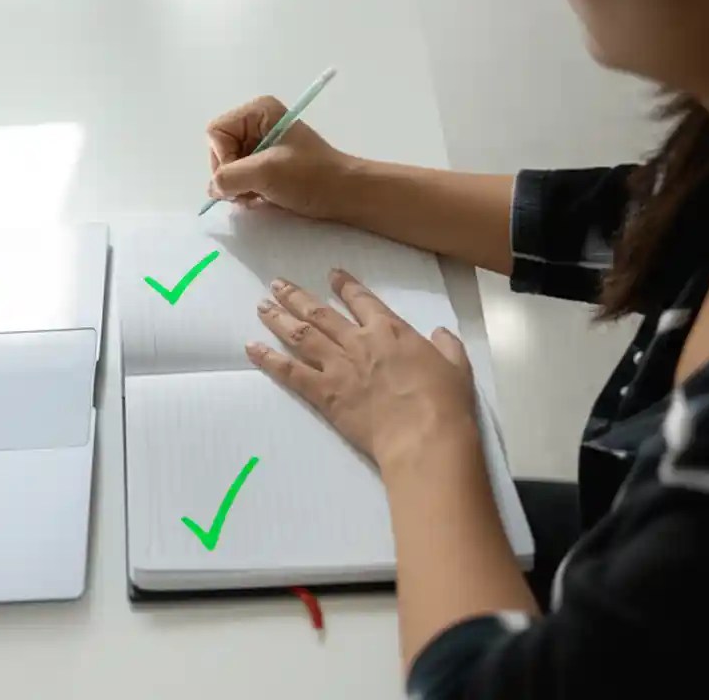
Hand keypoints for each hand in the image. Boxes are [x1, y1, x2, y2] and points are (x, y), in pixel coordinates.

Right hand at [207, 96, 358, 219]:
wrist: (344, 194)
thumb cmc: (310, 176)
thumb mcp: (265, 172)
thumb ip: (229, 177)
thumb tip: (212, 188)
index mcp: (257, 111)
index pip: (215, 133)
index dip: (223, 158)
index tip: (245, 175)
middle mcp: (256, 123)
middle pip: (218, 150)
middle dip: (230, 175)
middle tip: (250, 191)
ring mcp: (260, 145)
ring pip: (227, 168)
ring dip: (237, 187)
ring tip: (258, 196)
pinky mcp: (265, 164)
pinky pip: (239, 177)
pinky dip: (245, 191)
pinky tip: (261, 198)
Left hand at [246, 270, 479, 476]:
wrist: (422, 433)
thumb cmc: (444, 402)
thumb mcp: (456, 366)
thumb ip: (446, 346)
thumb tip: (440, 334)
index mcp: (391, 330)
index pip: (363, 300)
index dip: (345, 285)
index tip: (331, 275)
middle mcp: (358, 341)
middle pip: (320, 312)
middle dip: (296, 295)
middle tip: (276, 284)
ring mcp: (338, 365)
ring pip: (300, 334)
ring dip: (278, 318)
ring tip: (261, 306)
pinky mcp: (323, 392)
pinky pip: (289, 371)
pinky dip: (268, 358)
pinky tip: (251, 347)